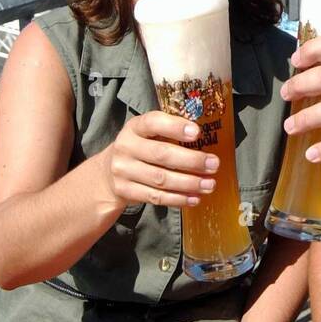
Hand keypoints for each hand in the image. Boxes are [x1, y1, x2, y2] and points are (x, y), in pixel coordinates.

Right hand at [99, 110, 218, 208]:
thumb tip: (207, 137)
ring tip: (209, 184)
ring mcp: (123, 171)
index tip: (197, 132)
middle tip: (214, 164)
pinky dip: (177, 199)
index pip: (153, 123)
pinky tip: (194, 198)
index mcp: (134, 127)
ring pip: (161, 179)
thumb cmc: (139, 150)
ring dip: (189, 183)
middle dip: (192, 160)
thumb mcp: (146, 135)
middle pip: (162, 154)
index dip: (175, 127)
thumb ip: (169, 133)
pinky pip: (155, 197)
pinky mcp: (125, 191)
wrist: (107, 174)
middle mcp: (125, 147)